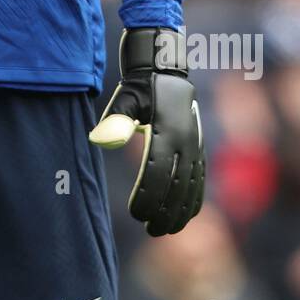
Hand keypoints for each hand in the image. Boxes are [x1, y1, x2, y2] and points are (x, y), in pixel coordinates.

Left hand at [89, 27, 204, 235]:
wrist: (166, 69)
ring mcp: (195, 145)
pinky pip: (201, 178)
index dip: (148, 198)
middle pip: (177, 186)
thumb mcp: (125, 98)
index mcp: (166, 132)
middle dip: (165, 212)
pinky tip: (187, 215)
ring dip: (181, 211)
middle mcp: (186, 141)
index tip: (136, 215)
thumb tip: (98, 140)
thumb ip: (115, 120)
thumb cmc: (140, 87)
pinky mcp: (199, 146)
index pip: (157, 174)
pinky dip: (195, 198)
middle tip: (151, 231)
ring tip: (166, 229)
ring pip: (192, 186)